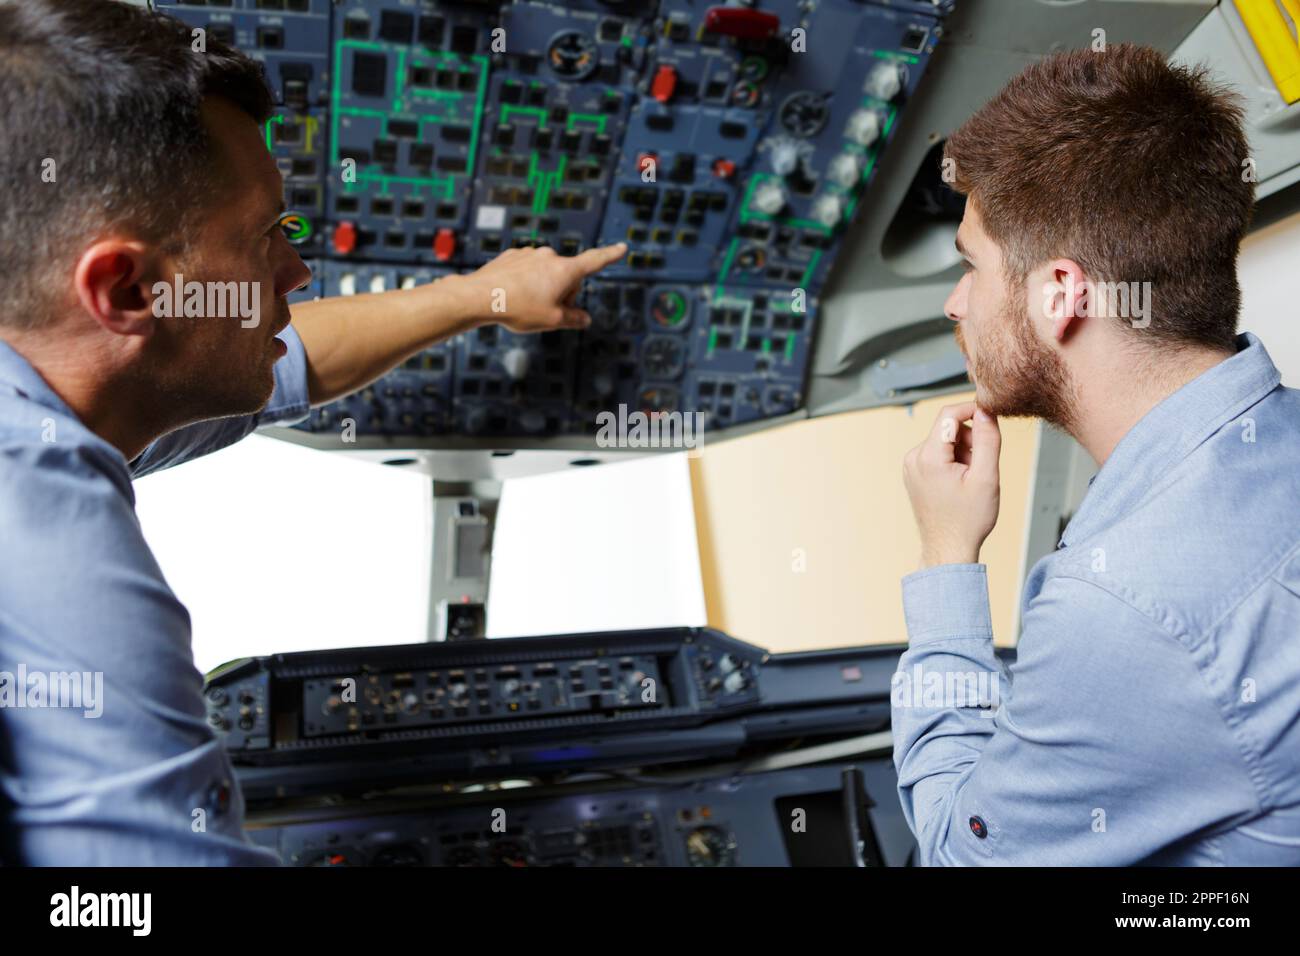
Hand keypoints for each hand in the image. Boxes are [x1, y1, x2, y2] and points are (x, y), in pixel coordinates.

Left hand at [457, 242, 626, 332]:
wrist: (479, 296)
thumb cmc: (518, 308)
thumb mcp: (552, 321)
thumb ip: (574, 320)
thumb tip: (585, 319)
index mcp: (564, 270)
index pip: (595, 261)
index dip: (610, 255)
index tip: (623, 247)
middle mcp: (549, 256)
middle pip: (566, 277)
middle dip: (561, 293)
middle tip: (545, 311)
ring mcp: (529, 254)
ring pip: (545, 274)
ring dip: (542, 288)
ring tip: (524, 304)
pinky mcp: (512, 256)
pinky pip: (526, 271)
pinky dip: (524, 283)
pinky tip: (512, 295)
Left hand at [902, 402, 1001, 568]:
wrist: (948, 548)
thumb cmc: (968, 519)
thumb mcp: (986, 477)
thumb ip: (988, 439)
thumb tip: (986, 411)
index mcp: (928, 457)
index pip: (949, 414)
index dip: (973, 411)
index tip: (991, 420)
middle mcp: (913, 458)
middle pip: (948, 428)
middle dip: (970, 441)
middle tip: (981, 467)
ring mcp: (911, 465)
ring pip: (944, 441)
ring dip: (963, 452)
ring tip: (969, 479)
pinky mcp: (914, 472)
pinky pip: (937, 453)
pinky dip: (953, 461)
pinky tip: (959, 483)